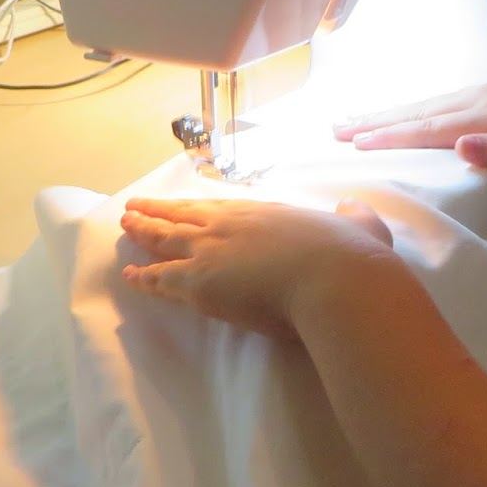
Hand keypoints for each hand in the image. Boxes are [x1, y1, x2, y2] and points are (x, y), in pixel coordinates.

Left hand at [119, 196, 395, 338]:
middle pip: (183, 216)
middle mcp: (232, 225)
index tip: (180, 203)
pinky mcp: (201, 283)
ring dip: (143, 233)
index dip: (195, 207)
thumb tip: (353, 209)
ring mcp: (212, 252)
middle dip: (156, 212)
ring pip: (165, 240)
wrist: (335, 279)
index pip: (219, 208)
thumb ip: (354, 216)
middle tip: (133, 208)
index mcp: (266, 212)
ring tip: (125, 227)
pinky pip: (161, 279)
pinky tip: (129, 276)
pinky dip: (143, 277)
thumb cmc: (352, 256)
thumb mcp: (361, 225)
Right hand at [335, 75, 486, 175]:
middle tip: (334, 128)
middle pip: (417, 113)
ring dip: (390, 113)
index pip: (426, 130)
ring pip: (427, 105)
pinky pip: (444, 103)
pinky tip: (413, 113)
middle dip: (375, 121)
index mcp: (483, 118)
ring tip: (357, 118)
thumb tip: (460, 147)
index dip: (389, 138)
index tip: (351, 144)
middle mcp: (477, 102)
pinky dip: (418, 108)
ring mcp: (486, 95)